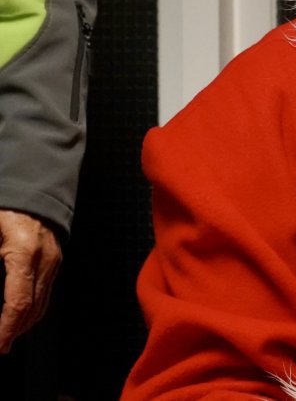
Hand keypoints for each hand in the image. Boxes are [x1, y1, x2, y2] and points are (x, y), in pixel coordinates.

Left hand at [0, 209, 61, 352]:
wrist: (36, 183)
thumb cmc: (7, 204)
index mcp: (24, 252)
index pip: (18, 302)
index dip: (7, 328)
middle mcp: (45, 260)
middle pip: (33, 308)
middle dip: (14, 332)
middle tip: (0, 347)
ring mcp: (53, 260)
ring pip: (42, 303)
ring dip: (24, 324)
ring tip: (7, 338)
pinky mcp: (55, 259)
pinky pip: (46, 292)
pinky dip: (34, 310)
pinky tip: (21, 317)